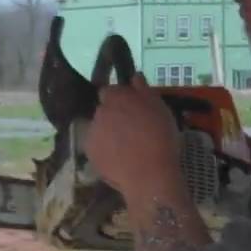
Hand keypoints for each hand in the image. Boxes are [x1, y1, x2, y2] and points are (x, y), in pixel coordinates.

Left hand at [85, 74, 181, 198]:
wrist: (150, 175)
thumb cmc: (160, 138)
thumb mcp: (160, 108)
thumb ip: (143, 89)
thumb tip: (134, 76)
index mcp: (115, 97)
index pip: (110, 90)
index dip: (120, 99)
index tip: (132, 109)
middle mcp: (99, 112)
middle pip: (103, 110)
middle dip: (113, 116)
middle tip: (131, 129)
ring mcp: (92, 134)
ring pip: (99, 129)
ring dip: (108, 133)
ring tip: (126, 147)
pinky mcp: (90, 154)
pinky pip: (97, 147)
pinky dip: (105, 150)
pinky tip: (119, 158)